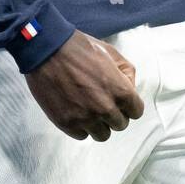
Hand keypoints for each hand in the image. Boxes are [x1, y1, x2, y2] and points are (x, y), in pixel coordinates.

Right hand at [25, 31, 143, 142]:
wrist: (47, 50)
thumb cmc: (80, 48)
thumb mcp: (111, 52)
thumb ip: (127, 72)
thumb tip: (129, 88)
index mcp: (121, 91)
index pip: (136, 112)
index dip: (129, 105)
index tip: (120, 100)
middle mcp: (106, 109)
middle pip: (120, 125)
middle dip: (114, 114)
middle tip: (102, 101)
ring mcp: (86, 118)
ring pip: (102, 135)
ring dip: (99, 124)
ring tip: (89, 108)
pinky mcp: (67, 124)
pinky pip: (82, 135)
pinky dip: (81, 126)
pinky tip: (76, 110)